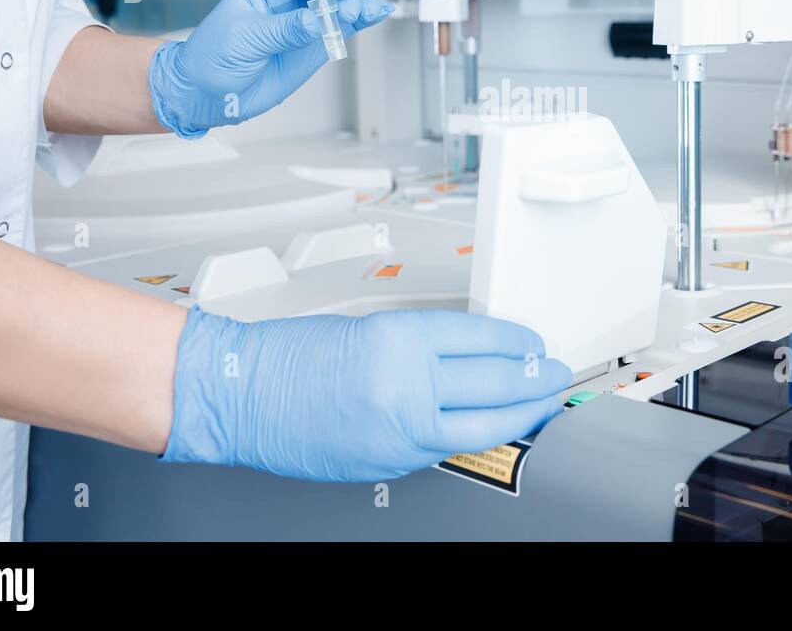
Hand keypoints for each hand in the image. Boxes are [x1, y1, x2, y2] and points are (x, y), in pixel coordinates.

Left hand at [147, 0, 391, 136]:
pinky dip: (363, 18)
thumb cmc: (213, 58)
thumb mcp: (245, 40)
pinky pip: (346, 22)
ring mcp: (305, 16)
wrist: (210, 94)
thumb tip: (318, 20)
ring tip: (369, 13)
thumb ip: (284, 29)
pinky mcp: (317, 39)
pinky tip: (377, 14)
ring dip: (359, 2)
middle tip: (350, 10)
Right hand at [161, 307, 571, 481]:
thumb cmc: (288, 356)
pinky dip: (470, 435)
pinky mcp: (388, 463)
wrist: (238, 395)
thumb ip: (423, 345)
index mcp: (399, 340)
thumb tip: (473, 357)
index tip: (532, 343)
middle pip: (495, 383)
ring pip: (482, 427)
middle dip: (534, 379)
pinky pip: (443, 448)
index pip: (483, 339)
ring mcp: (397, 432)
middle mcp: (404, 387)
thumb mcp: (368, 327)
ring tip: (538, 404)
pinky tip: (485, 427)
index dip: (518, 343)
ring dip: (518, 414)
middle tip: (553, 373)